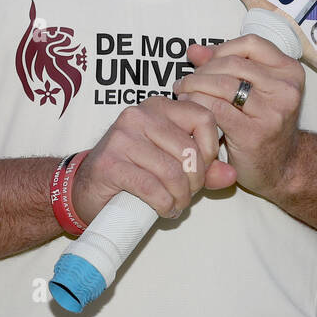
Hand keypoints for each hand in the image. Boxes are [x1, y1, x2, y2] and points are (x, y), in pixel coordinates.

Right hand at [70, 96, 237, 224]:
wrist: (84, 188)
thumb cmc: (134, 172)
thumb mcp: (173, 164)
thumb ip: (204, 168)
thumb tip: (231, 175)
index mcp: (159, 107)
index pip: (203, 117)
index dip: (210, 149)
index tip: (201, 169)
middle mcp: (140, 115)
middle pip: (190, 150)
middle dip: (195, 181)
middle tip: (186, 193)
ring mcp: (122, 137)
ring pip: (173, 172)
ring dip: (181, 197)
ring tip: (176, 204)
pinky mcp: (111, 164)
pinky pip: (153, 188)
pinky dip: (165, 205)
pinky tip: (164, 209)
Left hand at [175, 34, 305, 201]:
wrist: (283, 168)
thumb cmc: (264, 125)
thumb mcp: (253, 89)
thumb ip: (225, 65)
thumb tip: (194, 50)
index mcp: (289, 71)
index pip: (250, 44)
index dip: (222, 50)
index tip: (205, 63)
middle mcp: (286, 89)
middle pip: (232, 64)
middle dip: (202, 71)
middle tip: (186, 82)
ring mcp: (273, 111)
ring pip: (222, 84)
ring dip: (195, 86)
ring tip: (183, 93)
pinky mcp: (254, 133)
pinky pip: (215, 108)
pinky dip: (197, 105)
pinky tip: (191, 110)